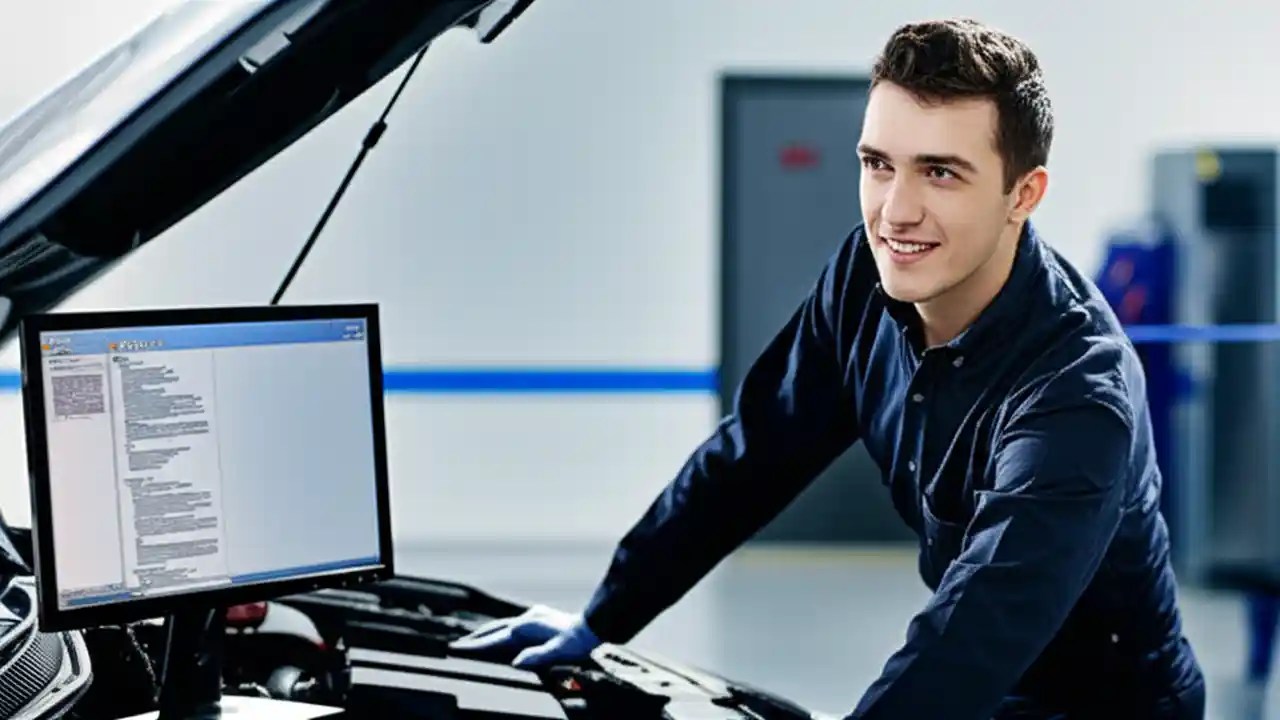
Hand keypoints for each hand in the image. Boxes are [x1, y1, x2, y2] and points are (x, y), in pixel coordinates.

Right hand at [448, 604, 601, 669]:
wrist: (596, 625)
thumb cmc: (578, 641)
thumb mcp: (559, 651)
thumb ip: (538, 656)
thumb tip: (516, 662)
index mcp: (527, 626)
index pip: (495, 638)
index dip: (476, 645)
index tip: (456, 649)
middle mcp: (527, 618)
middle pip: (494, 628)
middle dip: (475, 637)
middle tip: (457, 645)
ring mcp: (534, 616)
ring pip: (503, 625)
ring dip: (487, 633)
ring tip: (474, 640)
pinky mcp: (540, 618)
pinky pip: (513, 625)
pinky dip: (501, 631)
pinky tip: (503, 635)